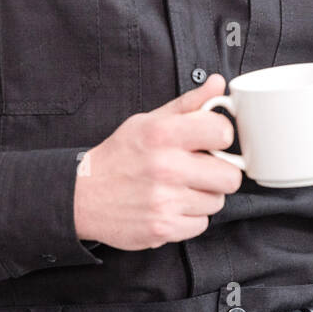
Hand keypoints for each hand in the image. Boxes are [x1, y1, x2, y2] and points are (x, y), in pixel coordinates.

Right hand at [73, 74, 241, 249]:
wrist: (81, 196)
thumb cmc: (120, 156)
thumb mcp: (147, 122)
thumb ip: (188, 105)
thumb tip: (219, 83)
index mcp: (162, 134)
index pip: (223, 132)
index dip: (222, 137)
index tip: (212, 141)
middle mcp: (165, 167)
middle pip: (231, 176)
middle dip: (219, 174)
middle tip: (201, 171)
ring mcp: (164, 200)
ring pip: (217, 202)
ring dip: (203, 197)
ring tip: (179, 189)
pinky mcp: (163, 228)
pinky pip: (201, 224)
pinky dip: (190, 218)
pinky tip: (171, 207)